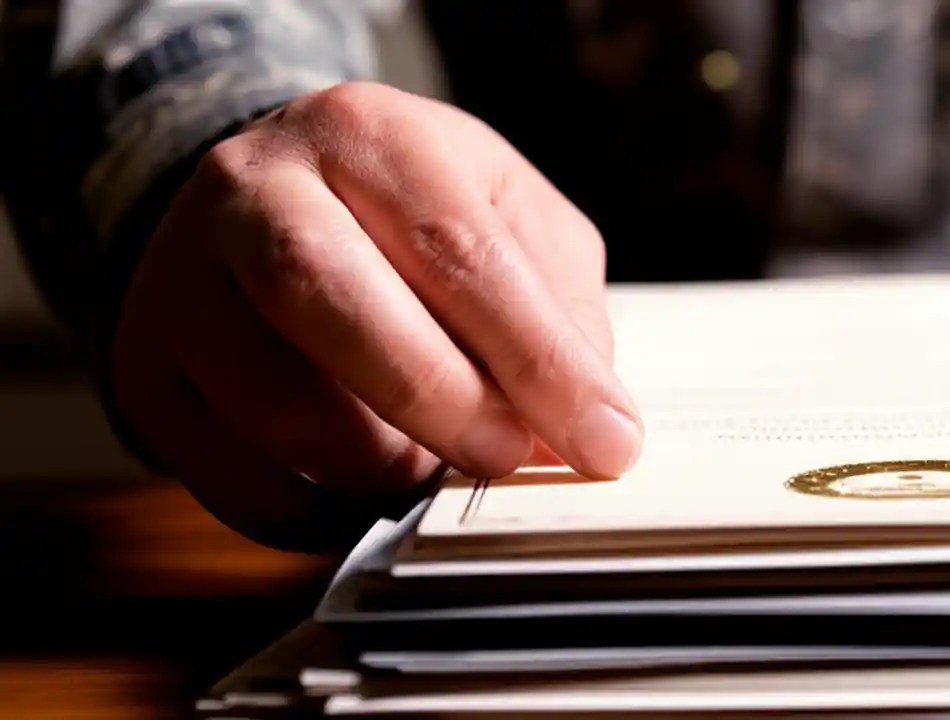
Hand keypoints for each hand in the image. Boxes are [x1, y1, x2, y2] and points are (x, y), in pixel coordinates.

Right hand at [112, 82, 642, 548]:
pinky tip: (365, 488)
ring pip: (270, 400)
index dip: (538, 360)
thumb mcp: (506, 218)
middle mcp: (254, 190)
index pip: (458, 250)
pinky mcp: (148, 366)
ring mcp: (180, 278)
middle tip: (506, 461)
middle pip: (327, 299)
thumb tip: (585, 425)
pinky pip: (229, 472)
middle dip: (437, 401)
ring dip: (377, 464)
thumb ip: (557, 308)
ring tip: (433, 467)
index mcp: (366, 135)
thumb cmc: (410, 216)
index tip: (605, 442)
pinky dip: (316, 508)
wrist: (272, 201)